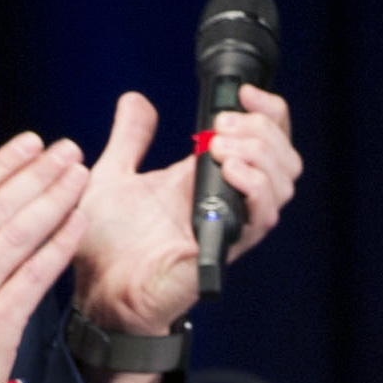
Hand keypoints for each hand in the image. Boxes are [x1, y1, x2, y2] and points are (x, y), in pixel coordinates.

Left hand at [67, 83, 303, 342]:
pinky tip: (229, 172)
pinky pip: (264, 217)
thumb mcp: (113, 175)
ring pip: (283, 182)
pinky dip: (255, 187)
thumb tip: (136, 101)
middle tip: (219, 129)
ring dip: (259, 153)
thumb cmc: (104, 246)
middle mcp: (227, 198)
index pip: (265, 138)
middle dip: (261, 128)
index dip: (267, 110)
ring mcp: (231, 222)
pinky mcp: (227, 246)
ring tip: (221, 149)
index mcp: (206, 177)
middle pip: (283, 155)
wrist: (99, 289)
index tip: (240, 93)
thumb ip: (130, 138)